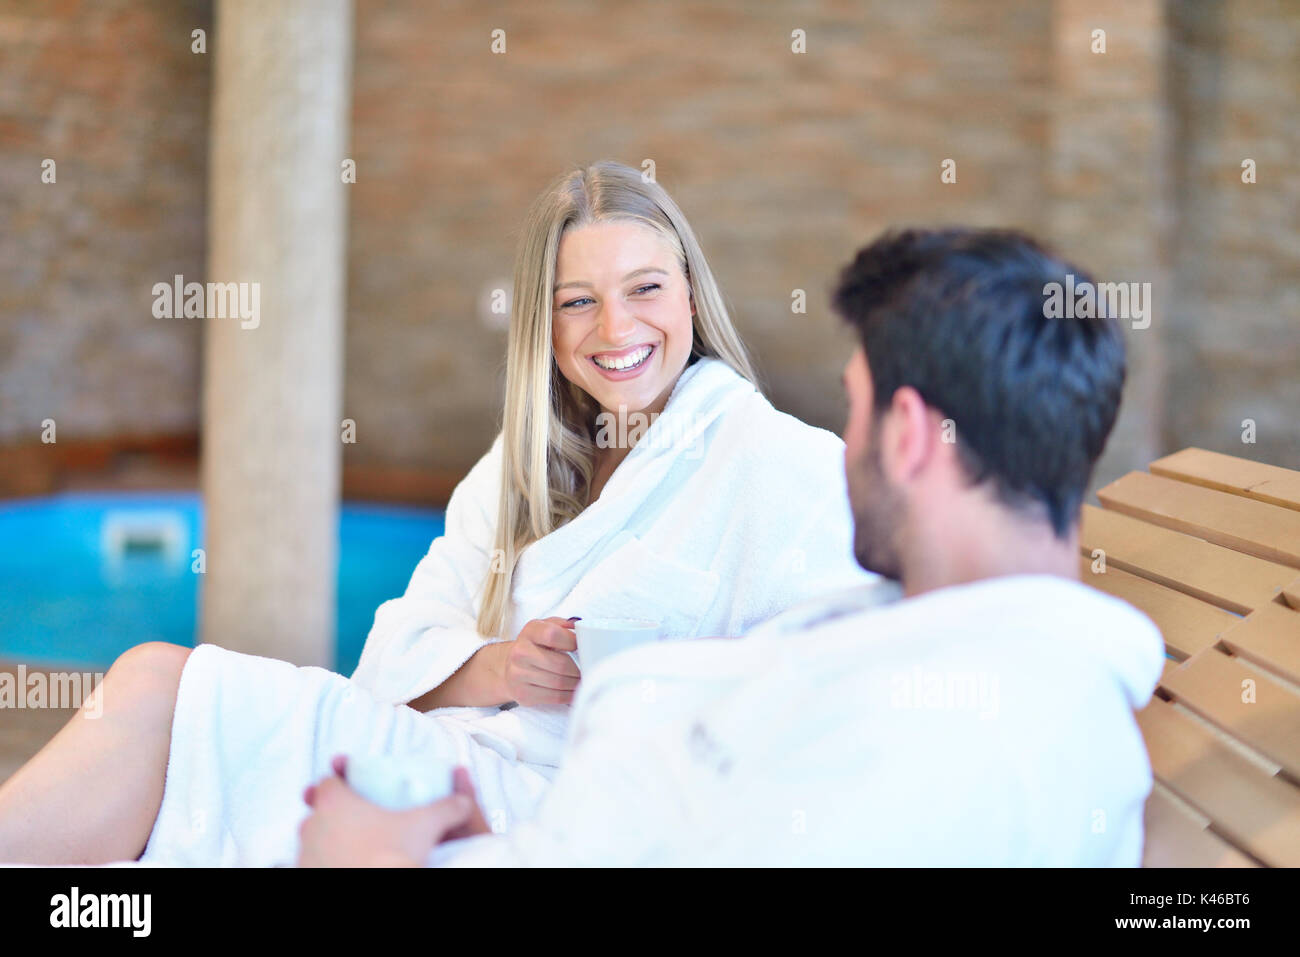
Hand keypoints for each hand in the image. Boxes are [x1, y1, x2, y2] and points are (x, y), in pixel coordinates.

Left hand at [297, 756, 480, 866]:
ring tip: (359, 846)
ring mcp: (304, 854)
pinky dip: (330, 862)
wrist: (373, 891)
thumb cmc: (390, 857)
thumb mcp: (426, 826)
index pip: (328, 781)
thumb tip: (464, 802)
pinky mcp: (306, 875)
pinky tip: (351, 865)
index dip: (343, 780)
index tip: (356, 786)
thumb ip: (448, 807)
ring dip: (332, 838)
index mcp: (333, 801)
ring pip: (317, 839)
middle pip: (321, 809)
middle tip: (360, 818)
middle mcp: (311, 824)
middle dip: (338, 812)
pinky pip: (316, 863)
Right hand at [500, 617, 579, 706]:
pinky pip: (554, 697)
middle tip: (587, 671)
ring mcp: (518, 674)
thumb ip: (564, 625)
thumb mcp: (546, 627)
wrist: (510, 666)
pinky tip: (573, 691)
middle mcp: (520, 652)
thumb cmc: (536, 645)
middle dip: (578, 669)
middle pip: (560, 664)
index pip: (552, 634)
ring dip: (575, 684)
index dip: (572, 642)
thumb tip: (581, 627)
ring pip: (559, 683)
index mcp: (529, 632)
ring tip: (581, 681)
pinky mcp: (522, 694)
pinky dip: (569, 696)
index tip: (581, 647)